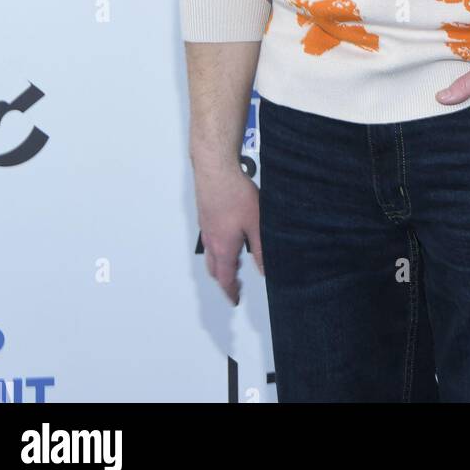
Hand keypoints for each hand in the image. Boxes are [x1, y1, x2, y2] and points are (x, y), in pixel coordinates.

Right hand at [192, 162, 263, 304]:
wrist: (215, 169)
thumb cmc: (234, 194)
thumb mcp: (256, 224)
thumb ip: (261, 249)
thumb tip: (265, 270)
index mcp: (223, 248)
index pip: (225, 278)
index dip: (230, 292)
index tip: (234, 300)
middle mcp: (211, 240)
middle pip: (214, 269)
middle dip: (223, 280)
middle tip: (233, 285)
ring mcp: (206, 227)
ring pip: (210, 253)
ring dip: (219, 263)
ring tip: (233, 263)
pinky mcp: (205, 214)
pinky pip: (209, 238)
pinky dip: (216, 247)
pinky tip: (228, 236)